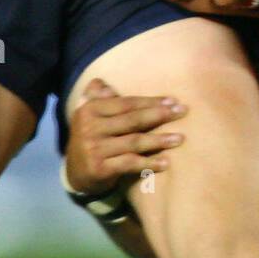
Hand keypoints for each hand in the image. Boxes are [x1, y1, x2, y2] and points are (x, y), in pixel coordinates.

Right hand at [64, 79, 186, 195]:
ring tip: (179, 138)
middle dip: (159, 115)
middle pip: (132, 120)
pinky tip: (166, 162)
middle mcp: (90, 128)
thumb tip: (104, 84)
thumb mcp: (89, 115)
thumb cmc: (92, 138)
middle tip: (182, 112)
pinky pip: (130, 164)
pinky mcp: (100, 169)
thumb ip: (97, 96)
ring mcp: (94, 149)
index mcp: (89, 110)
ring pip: (134, 142)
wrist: (75, 173)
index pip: (126, 103)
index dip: (150, 102)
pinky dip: (149, 163)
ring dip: (159, 140)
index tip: (172, 101)